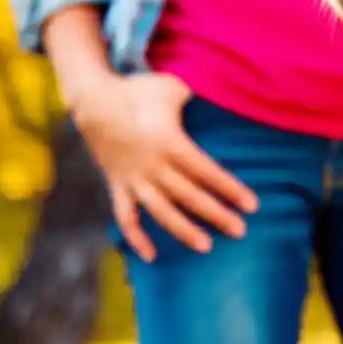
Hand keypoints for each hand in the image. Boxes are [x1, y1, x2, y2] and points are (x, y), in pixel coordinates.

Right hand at [71, 72, 257, 260]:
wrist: (90, 100)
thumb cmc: (137, 91)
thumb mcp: (171, 87)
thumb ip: (197, 94)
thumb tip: (225, 89)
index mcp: (169, 142)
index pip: (206, 171)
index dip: (230, 189)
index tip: (251, 205)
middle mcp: (152, 165)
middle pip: (189, 195)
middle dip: (216, 215)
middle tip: (240, 231)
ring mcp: (133, 178)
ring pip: (160, 211)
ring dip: (182, 230)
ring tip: (206, 247)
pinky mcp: (116, 185)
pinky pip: (125, 216)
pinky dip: (135, 237)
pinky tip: (151, 256)